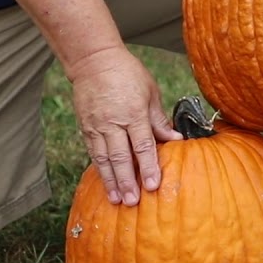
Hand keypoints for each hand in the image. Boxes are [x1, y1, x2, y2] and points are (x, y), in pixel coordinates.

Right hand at [68, 47, 181, 205]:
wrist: (94, 61)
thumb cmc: (128, 74)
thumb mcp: (150, 93)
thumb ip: (159, 120)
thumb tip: (176, 141)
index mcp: (134, 113)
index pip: (143, 145)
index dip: (149, 167)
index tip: (154, 185)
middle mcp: (113, 122)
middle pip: (121, 157)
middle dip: (127, 181)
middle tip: (133, 202)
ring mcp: (97, 126)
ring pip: (104, 159)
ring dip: (111, 181)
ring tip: (116, 200)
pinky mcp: (85, 127)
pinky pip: (93, 152)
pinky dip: (99, 169)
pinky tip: (104, 183)